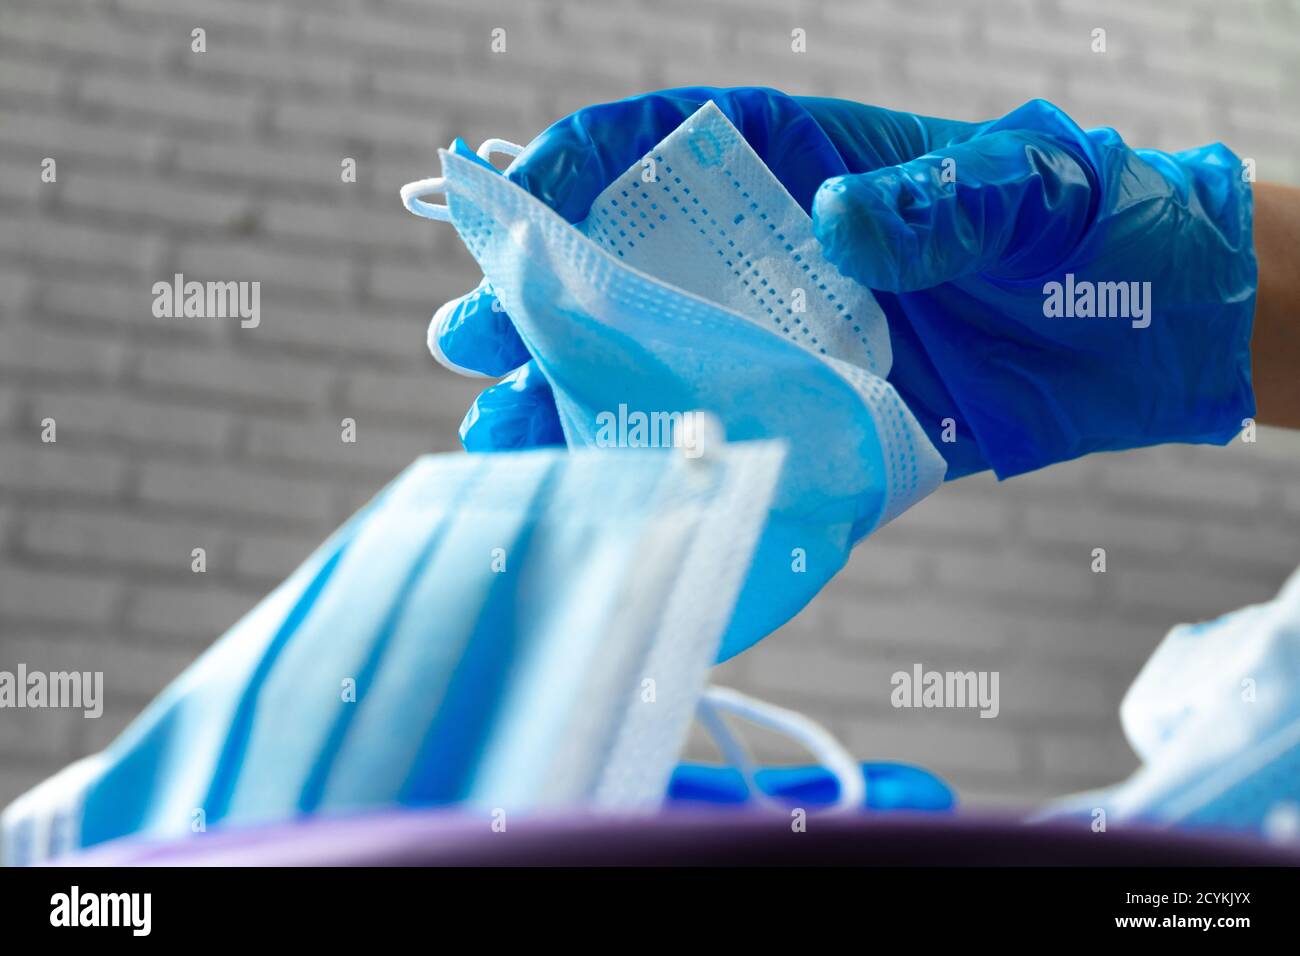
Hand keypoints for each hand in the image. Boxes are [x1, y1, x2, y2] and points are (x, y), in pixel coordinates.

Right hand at [430, 87, 1255, 477]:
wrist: (1126, 333)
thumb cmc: (1071, 225)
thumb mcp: (1017, 190)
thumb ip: (934, 202)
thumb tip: (837, 224)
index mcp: (786, 159)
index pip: (645, 145)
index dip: (565, 167)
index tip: (502, 201)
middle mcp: (755, 250)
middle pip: (616, 265)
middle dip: (534, 301)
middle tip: (471, 338)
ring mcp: (767, 337)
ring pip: (642, 362)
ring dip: (566, 396)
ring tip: (500, 431)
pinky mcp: (796, 413)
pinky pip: (710, 438)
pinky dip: (655, 465)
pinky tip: (598, 489)